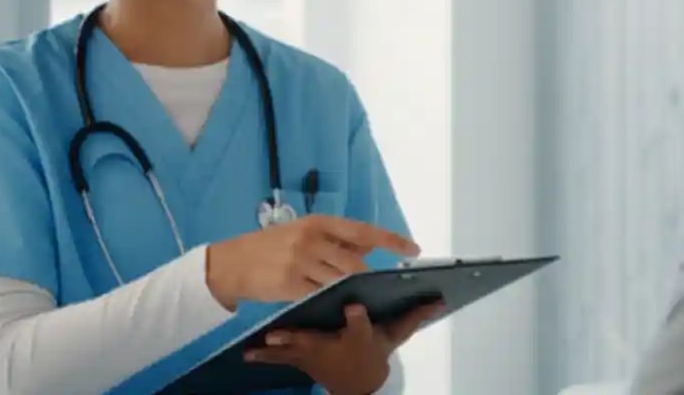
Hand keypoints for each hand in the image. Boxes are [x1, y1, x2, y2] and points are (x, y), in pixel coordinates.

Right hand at [205, 215, 419, 308]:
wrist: (232, 262)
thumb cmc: (272, 246)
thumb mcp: (303, 233)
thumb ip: (335, 241)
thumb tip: (368, 248)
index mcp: (318, 223)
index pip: (363, 231)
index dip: (390, 240)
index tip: (413, 248)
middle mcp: (312, 240)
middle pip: (354, 264)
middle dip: (369, 278)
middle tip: (381, 286)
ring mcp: (301, 262)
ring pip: (340, 282)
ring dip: (350, 291)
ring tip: (357, 296)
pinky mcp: (290, 285)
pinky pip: (320, 296)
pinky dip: (330, 300)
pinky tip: (333, 303)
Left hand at [244, 301, 444, 394]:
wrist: (359, 384)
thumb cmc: (371, 354)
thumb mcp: (390, 337)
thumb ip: (412, 317)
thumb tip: (437, 300)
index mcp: (355, 339)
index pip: (349, 330)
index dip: (340, 327)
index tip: (332, 318)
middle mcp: (329, 351)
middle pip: (308, 346)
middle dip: (290, 342)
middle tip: (274, 337)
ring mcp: (310, 358)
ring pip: (287, 354)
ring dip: (270, 352)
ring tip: (250, 351)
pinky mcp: (298, 360)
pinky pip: (278, 358)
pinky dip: (264, 356)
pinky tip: (246, 354)